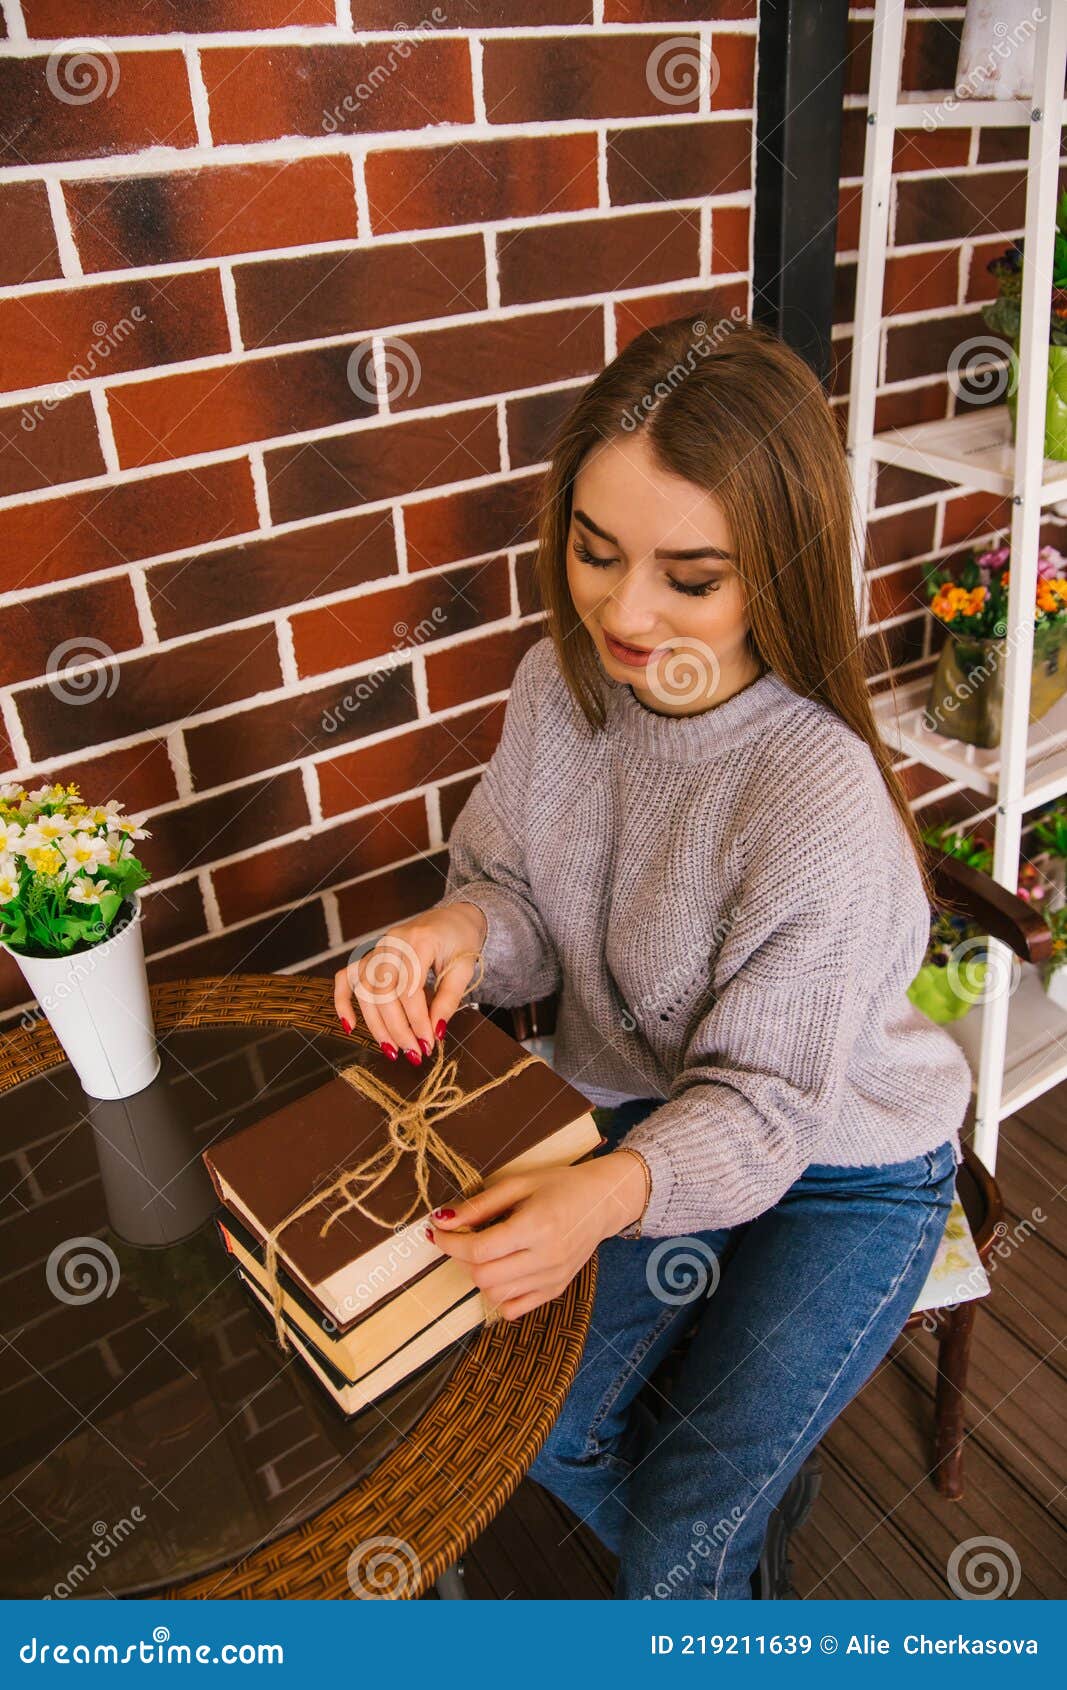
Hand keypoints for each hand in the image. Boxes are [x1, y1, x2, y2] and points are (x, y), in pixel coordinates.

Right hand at [333, 902, 486, 1059]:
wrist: (451, 919)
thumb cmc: (460, 943)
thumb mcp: (463, 970)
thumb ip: (448, 1000)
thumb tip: (435, 1032)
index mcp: (420, 941)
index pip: (411, 989)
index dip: (418, 1021)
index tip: (428, 1044)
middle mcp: (393, 942)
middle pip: (384, 993)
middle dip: (398, 1029)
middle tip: (413, 1053)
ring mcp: (377, 947)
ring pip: (365, 990)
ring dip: (375, 1025)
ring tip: (391, 1050)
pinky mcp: (369, 954)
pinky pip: (346, 977)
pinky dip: (342, 1001)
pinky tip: (350, 1026)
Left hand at [427, 1151, 649, 1320]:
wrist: (602, 1202)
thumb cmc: (560, 1186)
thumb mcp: (519, 1183)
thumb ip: (480, 1205)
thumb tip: (443, 1220)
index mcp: (536, 1226)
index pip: (479, 1250)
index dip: (450, 1243)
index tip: (437, 1231)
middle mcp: (546, 1258)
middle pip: (483, 1276)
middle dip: (461, 1258)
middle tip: (462, 1238)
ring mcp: (552, 1278)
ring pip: (495, 1294)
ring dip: (478, 1275)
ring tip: (484, 1252)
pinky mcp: (555, 1290)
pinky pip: (513, 1308)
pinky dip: (498, 1294)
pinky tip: (501, 1271)